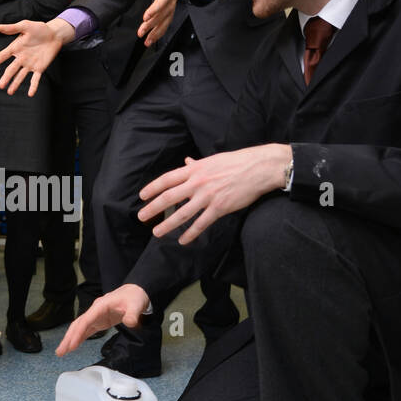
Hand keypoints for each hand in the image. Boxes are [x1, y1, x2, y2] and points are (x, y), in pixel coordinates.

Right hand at [0, 17, 74, 96]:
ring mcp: (30, 64)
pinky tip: (30, 94)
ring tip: (10, 92)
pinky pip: (35, 79)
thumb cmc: (39, 28)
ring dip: (15, 84)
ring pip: (20, 76)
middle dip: (6, 77)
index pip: (3, 55)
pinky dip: (33, 86)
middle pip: (11, 69)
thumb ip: (13, 28)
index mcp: (16, 48)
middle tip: (0, 86)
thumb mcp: (26, 25)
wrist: (54, 35)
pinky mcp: (39, 68)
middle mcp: (21, 58)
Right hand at [57, 285, 149, 355]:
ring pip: (79, 328)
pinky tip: (73, 345)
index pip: (86, 321)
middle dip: (68, 338)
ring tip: (62, 351)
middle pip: (78, 325)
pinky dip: (79, 338)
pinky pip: (86, 330)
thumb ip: (132, 314)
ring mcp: (96, 316)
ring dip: (71, 339)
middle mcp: (95, 311)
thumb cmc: (133, 297)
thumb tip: (130, 323)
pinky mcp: (100, 321)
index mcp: (100, 306)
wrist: (135, 293)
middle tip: (60, 351)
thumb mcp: (136, 305)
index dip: (78, 333)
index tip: (71, 345)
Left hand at [137, 145, 292, 244]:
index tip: (142, 196)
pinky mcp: (220, 207)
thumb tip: (186, 162)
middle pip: (169, 197)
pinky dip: (191, 233)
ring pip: (183, 213)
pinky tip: (183, 240)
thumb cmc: (237, 162)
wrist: (259, 168)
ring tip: (157, 233)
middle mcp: (198, 182)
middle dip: (153, 208)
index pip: (167, 179)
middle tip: (141, 217)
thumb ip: (197, 165)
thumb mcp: (213, 160)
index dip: (152, 188)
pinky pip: (201, 223)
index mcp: (195, 169)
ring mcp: (208, 196)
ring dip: (168, 224)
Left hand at [138, 0, 202, 46]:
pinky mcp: (169, 14)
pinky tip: (150, 40)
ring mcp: (170, 10)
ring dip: (155, 34)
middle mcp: (170, 3)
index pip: (161, 3)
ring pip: (164, 23)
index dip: (154, 10)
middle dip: (151, 25)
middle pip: (161, 16)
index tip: (146, 17)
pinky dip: (157, 34)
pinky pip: (164, 25)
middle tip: (140, 33)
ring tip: (146, 42)